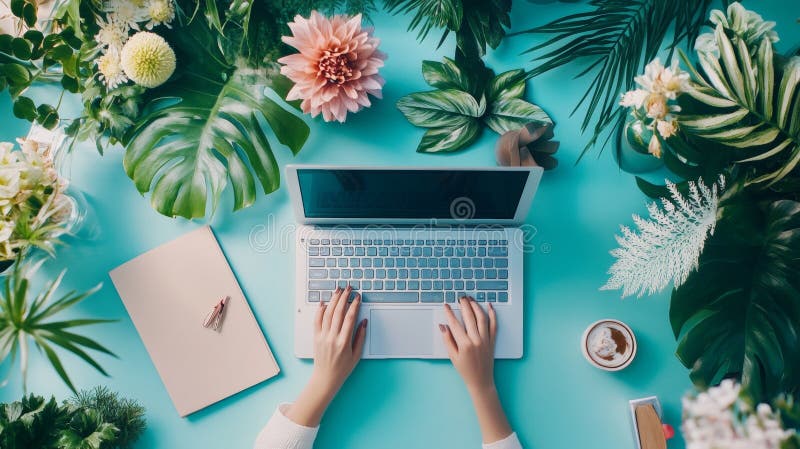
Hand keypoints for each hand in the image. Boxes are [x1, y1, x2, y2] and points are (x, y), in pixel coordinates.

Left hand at [311, 285, 366, 391]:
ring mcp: (323, 337)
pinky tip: (323, 302)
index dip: (354, 305)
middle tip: (348, 288)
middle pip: (338, 312)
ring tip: (337, 290)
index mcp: (344, 342)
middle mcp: (332, 337)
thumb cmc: (342, 368)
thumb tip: (363, 321)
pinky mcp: (316, 337)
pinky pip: (317, 320)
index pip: (350, 318)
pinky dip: (319, 310)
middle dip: (344, 297)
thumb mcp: (357, 354)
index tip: (358, 297)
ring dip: (333, 300)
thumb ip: (361, 337)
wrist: (325, 378)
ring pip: (327, 313)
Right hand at [440, 296, 511, 443]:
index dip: (449, 313)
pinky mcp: (492, 341)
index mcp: (464, 344)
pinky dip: (493, 314)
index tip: (446, 305)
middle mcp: (476, 340)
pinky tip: (489, 306)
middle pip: (469, 317)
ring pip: (482, 318)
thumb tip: (443, 326)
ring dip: (476, 306)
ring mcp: (486, 340)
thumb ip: (447, 340)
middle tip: (460, 297)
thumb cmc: (465, 370)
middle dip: (464, 305)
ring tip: (471, 299)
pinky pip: (494, 325)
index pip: (455, 324)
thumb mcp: (452, 356)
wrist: (481, 381)